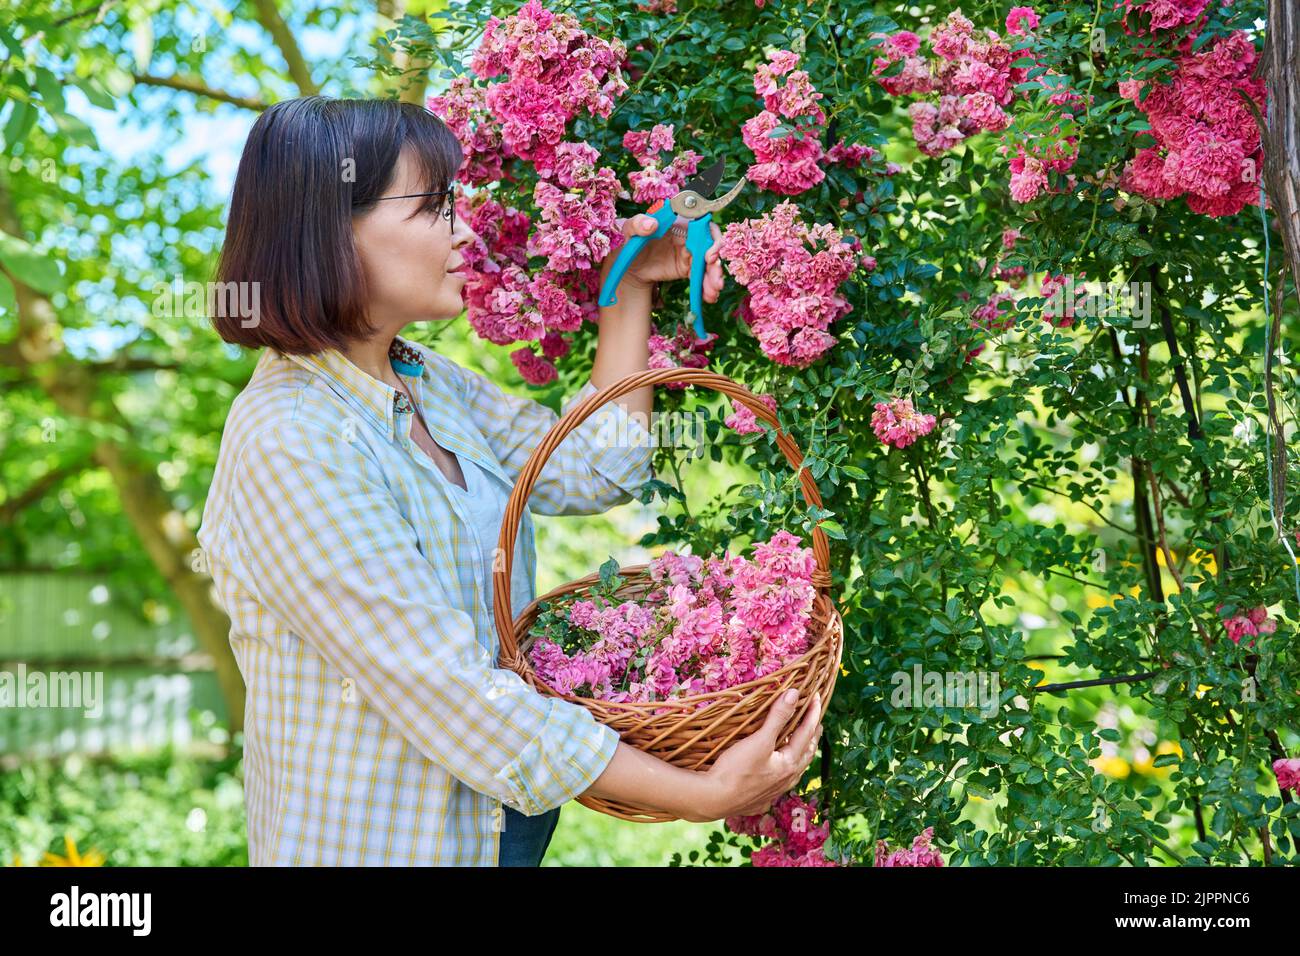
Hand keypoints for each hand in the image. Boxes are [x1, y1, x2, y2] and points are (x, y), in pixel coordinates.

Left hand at [605, 213, 724, 299]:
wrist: (628, 265)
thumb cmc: (631, 241)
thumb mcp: (630, 230)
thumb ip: (638, 224)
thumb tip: (652, 225)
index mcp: (680, 222)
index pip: (704, 226)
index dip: (712, 239)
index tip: (709, 256)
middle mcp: (689, 236)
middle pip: (710, 247)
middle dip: (716, 264)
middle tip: (715, 280)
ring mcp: (690, 253)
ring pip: (709, 264)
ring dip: (714, 278)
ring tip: (712, 292)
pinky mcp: (688, 268)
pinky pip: (701, 277)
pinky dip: (706, 287)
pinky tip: (708, 297)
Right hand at [698, 689, 822, 820]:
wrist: (713, 800)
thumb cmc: (736, 769)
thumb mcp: (759, 740)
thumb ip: (778, 717)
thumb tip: (794, 694)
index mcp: (789, 764)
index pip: (806, 734)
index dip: (812, 714)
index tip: (817, 698)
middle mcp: (786, 780)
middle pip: (805, 755)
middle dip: (812, 737)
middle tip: (816, 722)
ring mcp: (773, 792)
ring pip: (794, 772)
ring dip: (800, 756)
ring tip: (802, 746)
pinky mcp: (759, 800)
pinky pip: (778, 786)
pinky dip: (783, 774)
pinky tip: (776, 775)